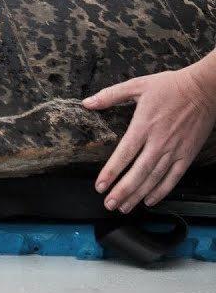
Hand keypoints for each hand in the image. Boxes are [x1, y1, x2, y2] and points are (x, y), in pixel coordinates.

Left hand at [82, 58, 215, 211]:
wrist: (205, 90)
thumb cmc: (170, 86)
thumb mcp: (137, 85)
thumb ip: (111, 95)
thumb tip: (87, 102)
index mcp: (144, 126)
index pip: (124, 154)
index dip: (111, 172)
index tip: (100, 186)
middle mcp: (159, 142)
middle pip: (138, 172)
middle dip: (122, 191)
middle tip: (109, 205)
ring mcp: (175, 150)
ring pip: (154, 178)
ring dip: (138, 195)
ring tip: (124, 207)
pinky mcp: (187, 155)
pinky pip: (173, 178)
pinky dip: (162, 191)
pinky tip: (150, 200)